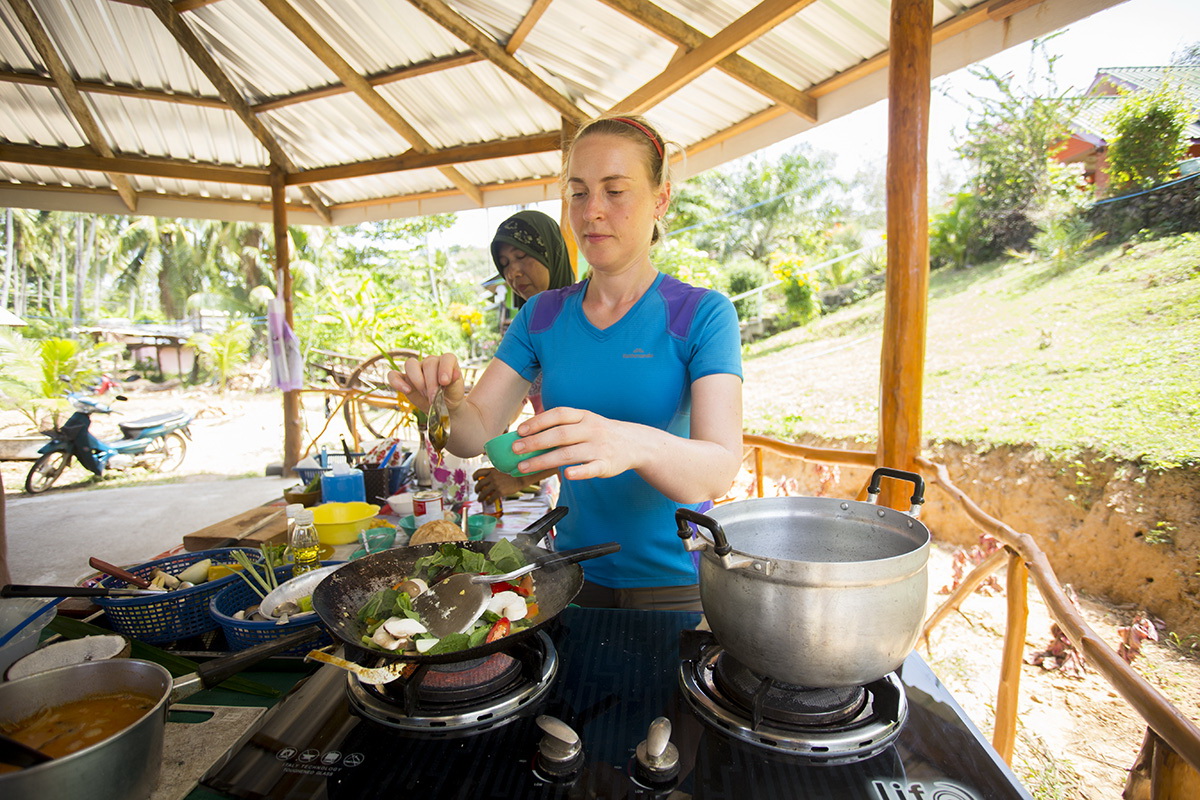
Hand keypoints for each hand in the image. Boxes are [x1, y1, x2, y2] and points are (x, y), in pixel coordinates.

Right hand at [386, 353, 463, 413]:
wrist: (443, 407)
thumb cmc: (451, 395)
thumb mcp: (456, 390)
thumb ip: (455, 381)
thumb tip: (456, 374)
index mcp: (446, 361)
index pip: (446, 358)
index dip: (445, 368)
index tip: (444, 382)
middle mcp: (430, 361)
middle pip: (428, 364)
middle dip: (431, 383)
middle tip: (434, 398)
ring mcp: (416, 369)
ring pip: (410, 365)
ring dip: (417, 380)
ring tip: (424, 395)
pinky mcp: (404, 379)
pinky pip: (394, 375)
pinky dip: (396, 382)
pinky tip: (406, 391)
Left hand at [472, 467, 532, 503]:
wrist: (521, 478)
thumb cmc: (513, 474)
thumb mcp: (502, 469)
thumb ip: (495, 472)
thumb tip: (490, 477)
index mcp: (492, 470)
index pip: (479, 472)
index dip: (474, 476)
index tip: (474, 480)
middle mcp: (492, 477)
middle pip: (479, 484)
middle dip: (476, 489)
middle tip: (477, 492)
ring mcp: (496, 484)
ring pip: (483, 492)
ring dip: (480, 497)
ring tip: (480, 499)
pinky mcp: (500, 491)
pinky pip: (491, 498)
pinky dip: (488, 501)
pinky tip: (489, 502)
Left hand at [512, 407, 640, 480]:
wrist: (635, 444)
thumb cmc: (601, 433)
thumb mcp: (585, 422)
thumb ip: (562, 427)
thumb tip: (528, 437)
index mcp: (584, 416)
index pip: (558, 415)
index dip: (538, 422)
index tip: (520, 431)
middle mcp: (591, 430)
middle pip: (559, 435)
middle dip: (535, 442)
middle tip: (515, 449)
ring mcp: (599, 447)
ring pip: (568, 454)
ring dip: (543, 460)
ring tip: (524, 467)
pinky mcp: (606, 465)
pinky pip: (591, 469)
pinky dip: (578, 472)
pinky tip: (565, 475)